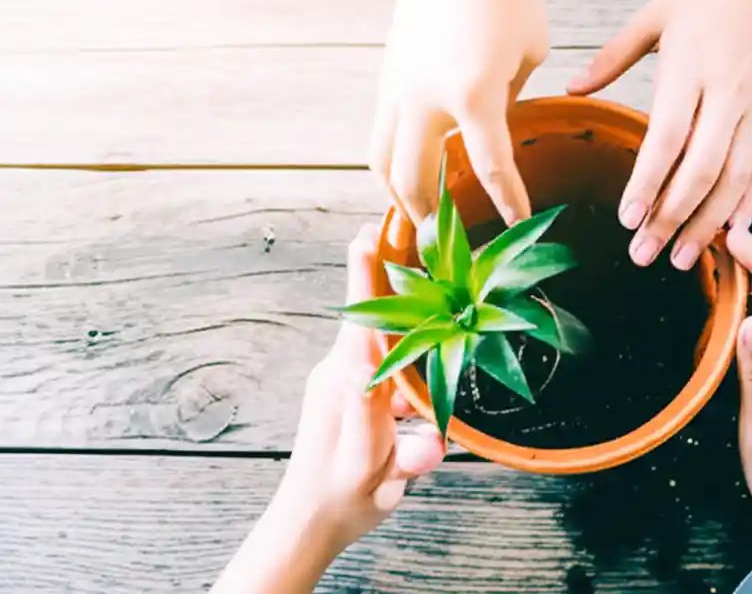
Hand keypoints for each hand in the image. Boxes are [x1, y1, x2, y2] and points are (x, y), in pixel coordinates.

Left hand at [213, 225, 444, 592]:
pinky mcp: (357, 399)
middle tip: (439, 291)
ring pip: (395, 357)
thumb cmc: (342, 496)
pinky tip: (412, 433)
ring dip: (416, 376)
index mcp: (347, 377)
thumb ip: (378, 427)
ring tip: (420, 412)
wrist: (312, 524)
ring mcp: (350, 384)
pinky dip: (409, 394)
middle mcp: (345, 372)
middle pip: (387, 325)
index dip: (368, 268)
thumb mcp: (367, 465)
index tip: (372, 227)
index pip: (363, 312)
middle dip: (416, 315)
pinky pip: (391, 380)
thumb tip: (385, 390)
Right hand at [371, 0, 547, 228]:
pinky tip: (413, 170)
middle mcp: (425, 99)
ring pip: (382, 163)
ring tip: (419, 217)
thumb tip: (493, 124)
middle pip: (413, 182)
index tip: (520, 226)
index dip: (508, 202)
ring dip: (400, 196)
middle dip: (430, 220)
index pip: (492, 167)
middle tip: (447, 245)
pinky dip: (393, 161)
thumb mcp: (531, 50)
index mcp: (472, 94)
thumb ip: (512, 98)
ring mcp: (397, 89)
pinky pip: (382, 134)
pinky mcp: (386, 77)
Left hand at [568, 0, 751, 269]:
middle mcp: (726, 96)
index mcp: (691, 70)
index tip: (628, 218)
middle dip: (672, 218)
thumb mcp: (655, 16)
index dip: (649, 182)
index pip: (668, 138)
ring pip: (733, 180)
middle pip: (700, 169)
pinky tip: (728, 238)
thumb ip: (612, 57)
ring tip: (680, 258)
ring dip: (706, 224)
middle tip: (643, 254)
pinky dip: (745, 207)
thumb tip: (571, 89)